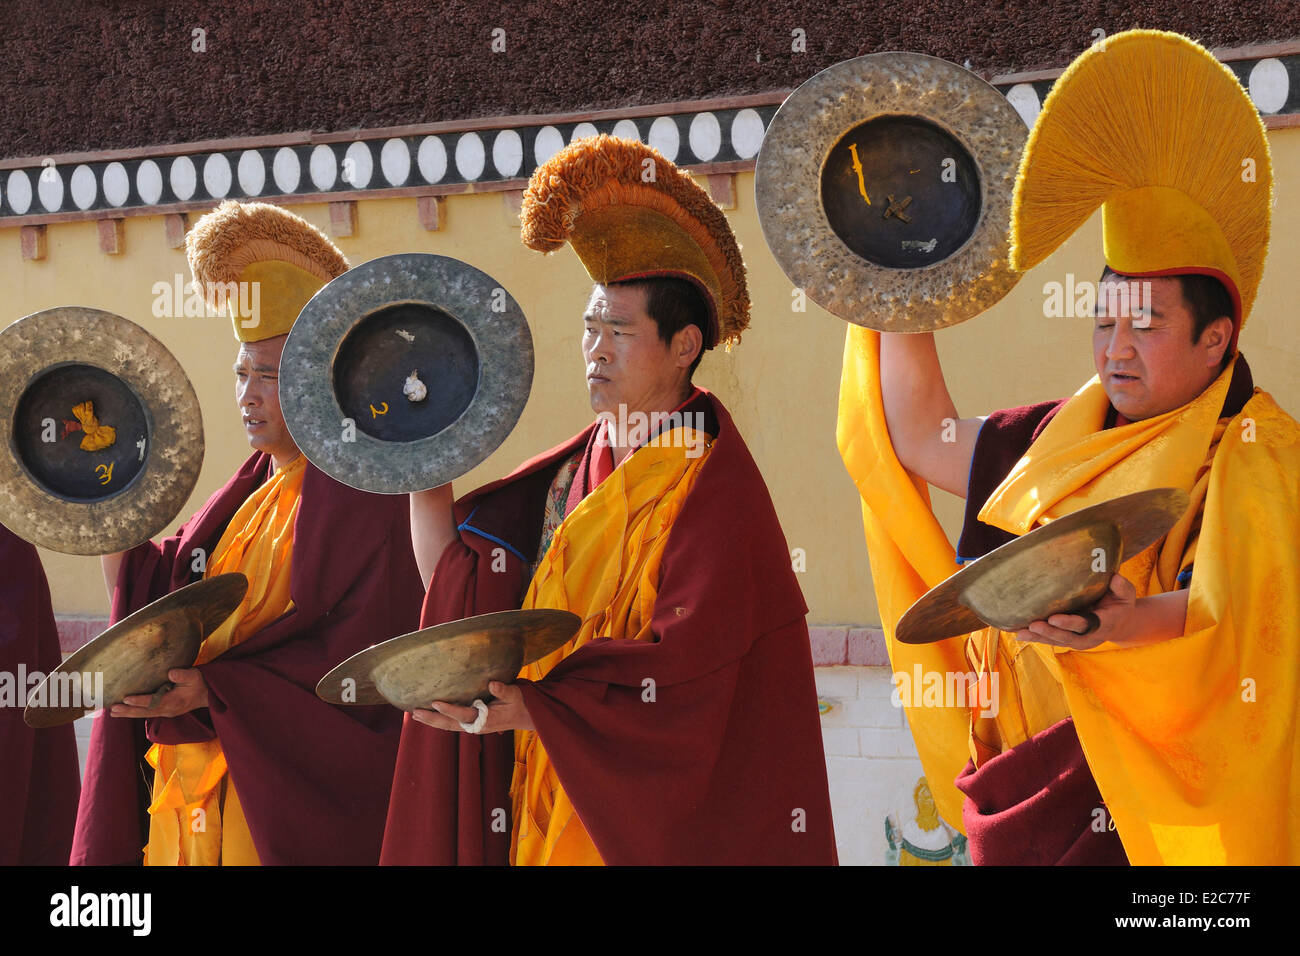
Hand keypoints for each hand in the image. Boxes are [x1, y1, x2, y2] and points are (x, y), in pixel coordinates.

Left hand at [110, 667, 208, 717]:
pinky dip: (135, 712)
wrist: (208, 695)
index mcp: (173, 701)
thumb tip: (170, 673)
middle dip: (128, 710)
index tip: (126, 698)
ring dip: (128, 713)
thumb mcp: (195, 676)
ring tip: (113, 712)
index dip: (139, 700)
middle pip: (144, 711)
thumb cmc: (200, 683)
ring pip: (143, 714)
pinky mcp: (164, 711)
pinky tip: (125, 711)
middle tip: (112, 709)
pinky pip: (147, 713)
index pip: (153, 702)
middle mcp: (167, 709)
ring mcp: (165, 712)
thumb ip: (183, 675)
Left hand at [411, 680, 533, 733]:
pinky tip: (429, 715)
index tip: (435, 702)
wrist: (524, 715)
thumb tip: (492, 683)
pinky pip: (452, 723)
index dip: (449, 709)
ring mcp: (473, 726)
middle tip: (414, 713)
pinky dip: (439, 720)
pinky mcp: (471, 723)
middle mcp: (476, 725)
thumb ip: (504, 690)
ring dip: (432, 721)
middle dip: (432, 719)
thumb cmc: (519, 702)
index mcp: (486, 719)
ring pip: (448, 726)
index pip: (464, 714)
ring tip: (415, 715)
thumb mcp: (515, 694)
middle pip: (450, 724)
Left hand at [1015, 573, 1137, 649]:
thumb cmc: (1120, 603)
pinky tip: (1019, 634)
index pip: (1085, 624)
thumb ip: (1122, 586)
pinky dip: (1035, 638)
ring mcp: (1078, 640)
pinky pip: (1051, 640)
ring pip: (1057, 641)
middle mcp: (1090, 636)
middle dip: (1049, 633)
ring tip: (1021, 632)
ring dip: (1038, 637)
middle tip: (1033, 625)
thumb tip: (1113, 578)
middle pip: (1067, 637)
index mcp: (1103, 624)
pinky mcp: (1069, 639)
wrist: (1120, 623)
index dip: (1069, 623)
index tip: (1053, 618)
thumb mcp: (1126, 594)